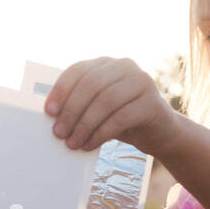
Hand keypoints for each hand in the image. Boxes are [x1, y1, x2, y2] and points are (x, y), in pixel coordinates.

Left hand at [45, 57, 178, 156]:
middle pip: (91, 85)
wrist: (159, 132)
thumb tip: (52, 115)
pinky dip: (101, 133)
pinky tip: (89, 145)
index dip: (62, 90)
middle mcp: (126, 67)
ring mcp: (142, 82)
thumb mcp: (99, 106)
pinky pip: (120, 118)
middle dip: (72, 110)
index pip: (79, 70)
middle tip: (59, 133)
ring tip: (73, 143)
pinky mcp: (152, 103)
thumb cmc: (122, 119)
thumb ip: (81, 103)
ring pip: (105, 101)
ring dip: (84, 125)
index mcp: (108, 63)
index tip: (49, 112)